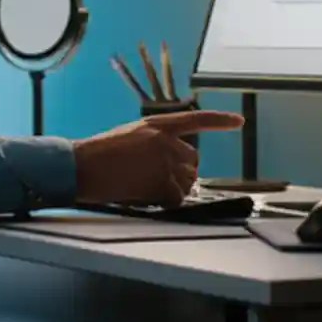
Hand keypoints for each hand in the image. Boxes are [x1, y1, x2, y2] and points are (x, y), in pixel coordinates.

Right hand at [72, 110, 243, 206]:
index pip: (196, 119)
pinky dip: (165, 202)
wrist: (81, 166)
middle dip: (181, 172)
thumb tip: (172, 163)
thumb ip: (154, 143)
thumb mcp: (130, 136)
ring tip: (144, 187)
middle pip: (192, 160)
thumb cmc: (98, 155)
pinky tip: (145, 197)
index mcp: (156, 124)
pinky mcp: (161, 182)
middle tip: (157, 180)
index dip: (220, 121)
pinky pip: (176, 198)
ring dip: (172, 189)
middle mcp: (165, 140)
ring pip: (187, 181)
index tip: (239, 122)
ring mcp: (164, 161)